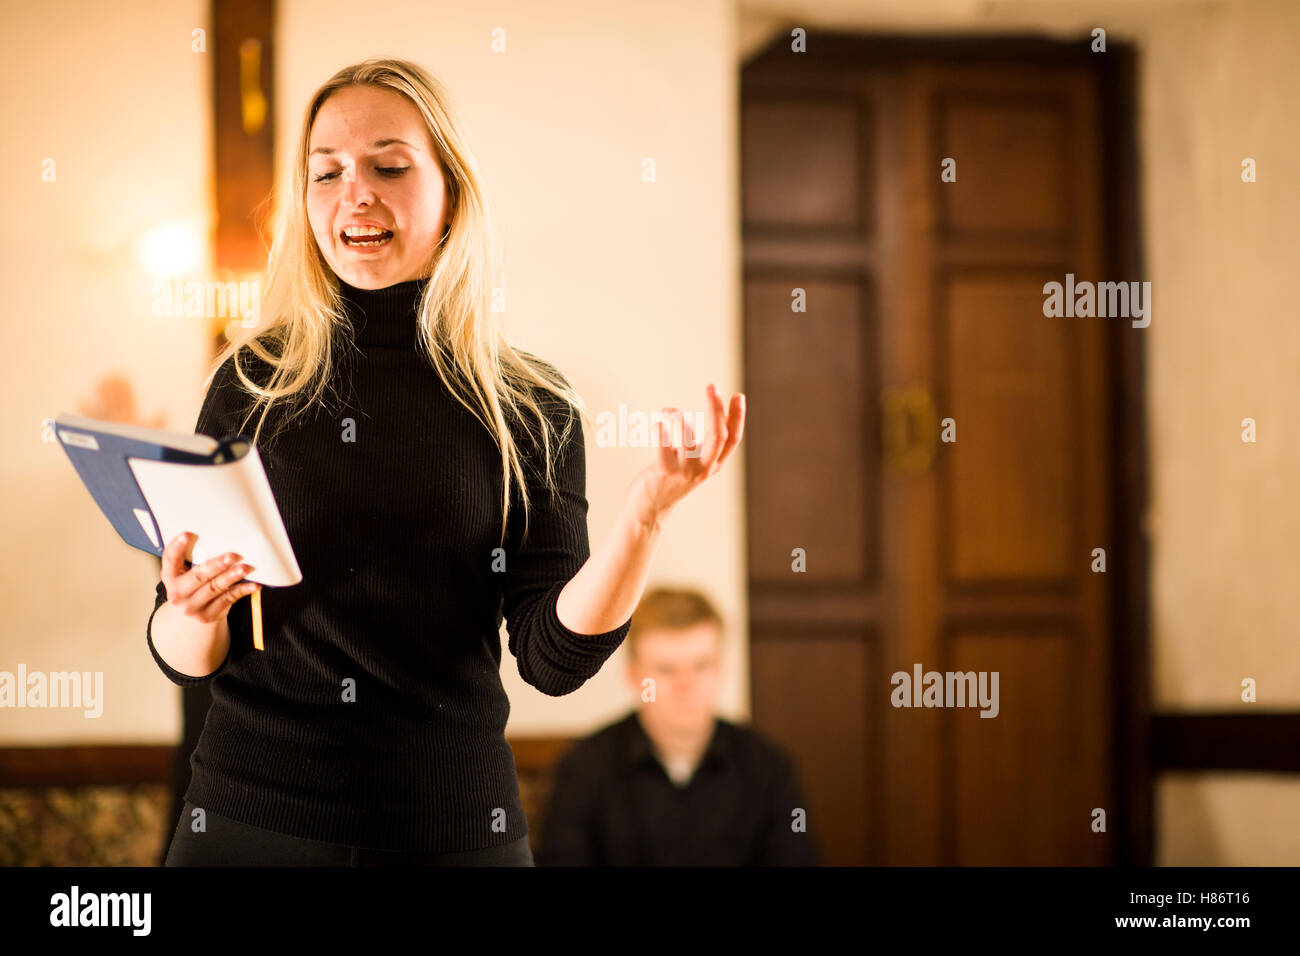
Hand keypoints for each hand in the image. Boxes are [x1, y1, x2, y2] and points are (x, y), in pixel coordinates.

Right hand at [160, 532, 259, 623]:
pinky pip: (228, 599)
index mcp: (170, 577)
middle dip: (216, 565)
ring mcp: (193, 606)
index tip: (187, 534)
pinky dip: (242, 590)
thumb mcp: (185, 573)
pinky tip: (254, 585)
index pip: (170, 559)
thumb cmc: (193, 584)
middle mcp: (178, 593)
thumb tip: (220, 535)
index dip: (177, 547)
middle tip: (233, 556)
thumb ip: (194, 558)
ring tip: (246, 568)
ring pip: (215, 588)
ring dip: (232, 577)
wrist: (192, 616)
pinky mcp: (209, 615)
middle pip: (198, 576)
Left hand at [627, 384, 745, 526]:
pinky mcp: (665, 471)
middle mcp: (703, 468)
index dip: (737, 417)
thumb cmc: (670, 480)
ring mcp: (685, 470)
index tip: (739, 395)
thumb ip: (702, 446)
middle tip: (712, 386)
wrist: (649, 510)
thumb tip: (711, 415)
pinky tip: (657, 423)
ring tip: (667, 411)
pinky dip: (661, 427)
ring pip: (687, 432)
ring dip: (677, 415)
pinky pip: (663, 442)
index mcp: (712, 465)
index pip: (732, 439)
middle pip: (718, 434)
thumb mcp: (693, 464)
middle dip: (716, 408)